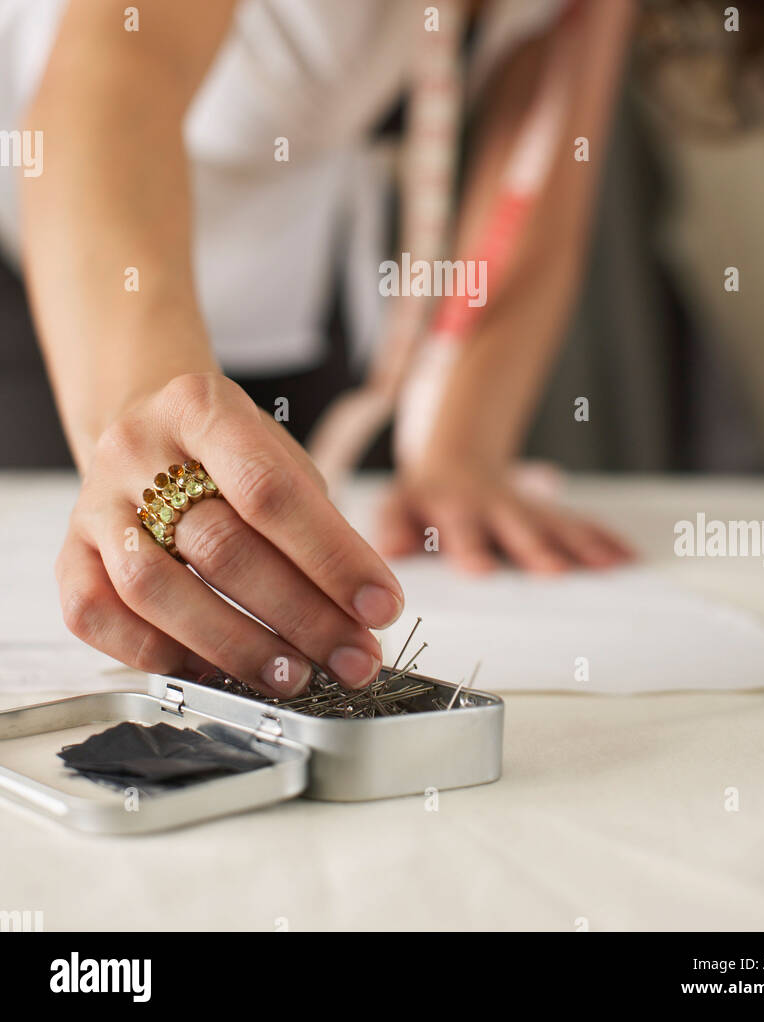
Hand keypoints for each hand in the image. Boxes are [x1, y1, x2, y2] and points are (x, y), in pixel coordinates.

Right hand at [57, 373, 404, 695]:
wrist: (143, 427)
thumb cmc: (227, 453)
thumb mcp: (278, 456)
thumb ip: (316, 522)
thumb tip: (363, 610)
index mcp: (199, 405)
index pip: (269, 490)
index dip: (331, 557)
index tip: (379, 607)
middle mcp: (136, 449)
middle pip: (219, 546)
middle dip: (300, 614)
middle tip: (352, 657)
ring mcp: (94, 503)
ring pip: (155, 589)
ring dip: (235, 645)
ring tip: (294, 675)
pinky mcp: (67, 553)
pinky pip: (97, 616)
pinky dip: (157, 655)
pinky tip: (213, 672)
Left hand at [377, 467, 635, 574]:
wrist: (457, 462)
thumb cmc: (425, 500)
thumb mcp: (400, 507)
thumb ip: (395, 528)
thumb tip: (390, 549)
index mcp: (452, 508)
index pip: (458, 528)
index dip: (468, 548)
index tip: (478, 571)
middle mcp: (494, 506)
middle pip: (516, 527)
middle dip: (535, 548)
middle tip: (553, 571)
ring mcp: (527, 509)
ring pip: (556, 525)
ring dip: (580, 546)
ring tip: (606, 568)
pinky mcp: (551, 514)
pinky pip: (581, 526)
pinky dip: (605, 542)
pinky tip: (628, 560)